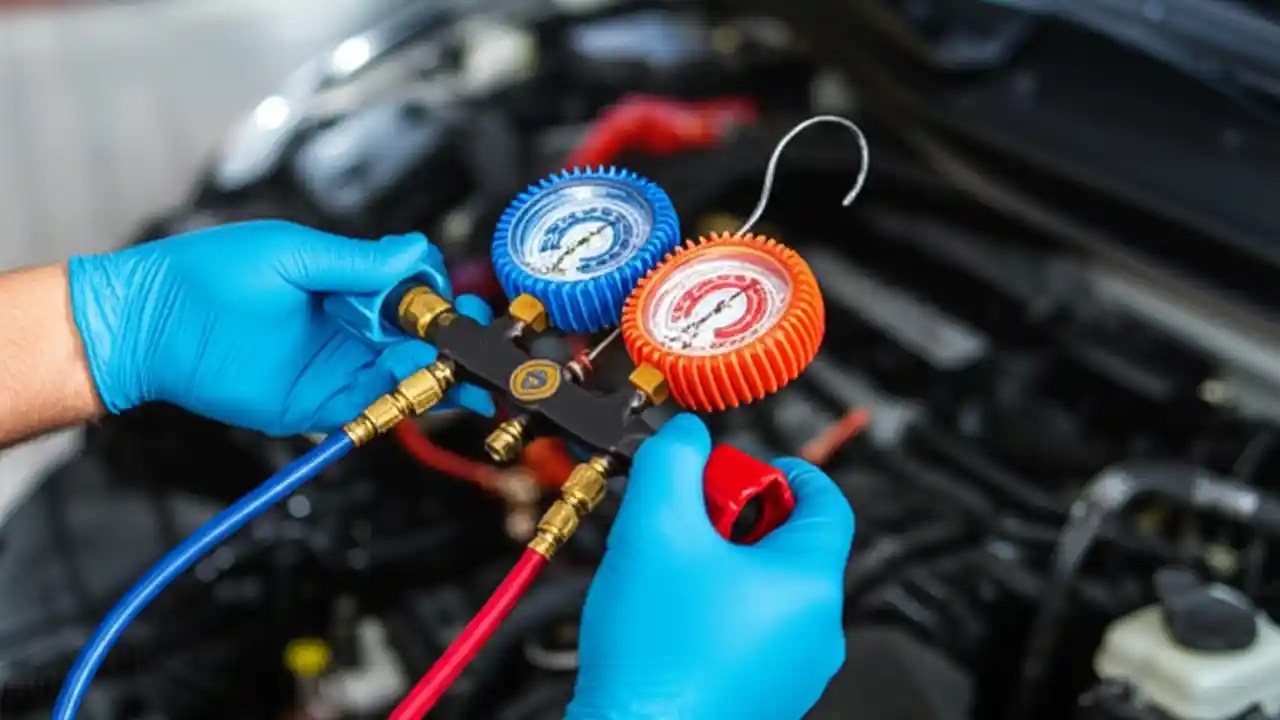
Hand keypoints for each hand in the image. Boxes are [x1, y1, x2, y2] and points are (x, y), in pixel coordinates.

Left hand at [68, 220, 493, 435]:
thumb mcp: (291, 254)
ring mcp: (337, 366)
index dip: (438, 296)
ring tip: (472, 372)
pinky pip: (375, 406)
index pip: (413, 290)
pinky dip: (407, 402)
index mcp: (347, 283)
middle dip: (456, 340)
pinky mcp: (321, 403)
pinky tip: (432, 392)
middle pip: (421, 337)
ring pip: (408, 373)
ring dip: (443, 373)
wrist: (150, 327)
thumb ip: (358, 262)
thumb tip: (416, 253)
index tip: (452, 300)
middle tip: (480, 343)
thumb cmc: (208, 276)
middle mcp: (349, 326)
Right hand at [568, 414, 853, 719]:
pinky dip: (717, 609)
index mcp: (809, 582)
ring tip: (669, 569)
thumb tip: (687, 435)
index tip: (743, 468)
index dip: (783, 470)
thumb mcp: (654, 527)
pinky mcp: (763, 696)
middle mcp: (816, 630)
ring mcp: (792, 669)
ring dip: (721, 564)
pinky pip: (750, 632)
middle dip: (736, 517)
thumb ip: (674, 460)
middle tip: (688, 517)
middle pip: (789, 543)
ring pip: (765, 590)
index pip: (826, 500)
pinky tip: (670, 614)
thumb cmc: (656, 656)